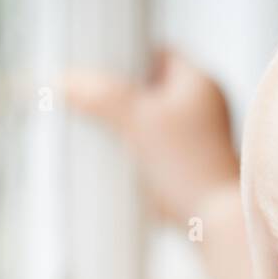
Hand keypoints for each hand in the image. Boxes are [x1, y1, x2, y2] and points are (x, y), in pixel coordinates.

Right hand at [64, 49, 239, 225]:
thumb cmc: (186, 166)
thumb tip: (61, 81)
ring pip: (153, 127)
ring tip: (95, 134)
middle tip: (88, 103)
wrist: (217, 224)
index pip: (157, 53)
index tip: (95, 68)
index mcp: (199, 83)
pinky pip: (157, 158)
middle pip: (152, 92)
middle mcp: (205, 110)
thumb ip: (98, 96)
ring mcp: (201, 145)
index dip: (125, 56)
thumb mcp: (135, 120)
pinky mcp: (193, 176)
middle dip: (119, 98)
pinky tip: (114, 165)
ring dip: (126, 131)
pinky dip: (137, 158)